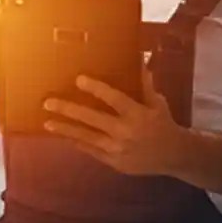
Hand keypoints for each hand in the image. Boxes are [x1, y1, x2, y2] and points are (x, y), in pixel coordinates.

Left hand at [42, 64, 192, 176]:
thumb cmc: (164, 125)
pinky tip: (63, 136)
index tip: (79, 79)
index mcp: (137, 114)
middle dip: (69, 110)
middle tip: (48, 103)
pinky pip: (91, 151)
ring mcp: (118, 150)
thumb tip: (140, 59)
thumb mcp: (157, 103)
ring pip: (86, 138)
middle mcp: (125, 132)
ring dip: (65, 129)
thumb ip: (145, 84)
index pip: (114, 98)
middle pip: (92, 119)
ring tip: (47, 123)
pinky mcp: (113, 163)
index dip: (96, 88)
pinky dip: (76, 143)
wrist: (174, 157)